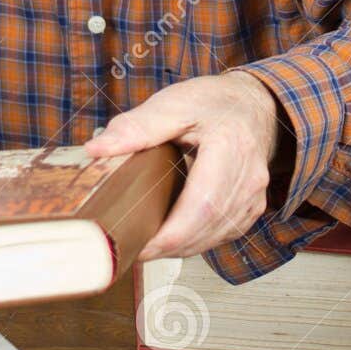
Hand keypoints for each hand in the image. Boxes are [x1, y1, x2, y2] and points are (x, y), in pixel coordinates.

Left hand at [85, 72, 280, 259]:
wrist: (252, 105)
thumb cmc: (213, 102)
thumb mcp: (173, 104)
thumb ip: (136, 127)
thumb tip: (96, 149)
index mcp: (230, 147)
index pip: (201, 206)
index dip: (168, 235)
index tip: (137, 244)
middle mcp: (248, 177)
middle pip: (206, 228)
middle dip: (167, 246)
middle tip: (130, 247)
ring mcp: (254, 195)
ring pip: (215, 236)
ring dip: (180, 247)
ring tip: (146, 243)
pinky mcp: (252, 207)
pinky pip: (222, 233)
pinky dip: (196, 240)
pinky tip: (172, 235)